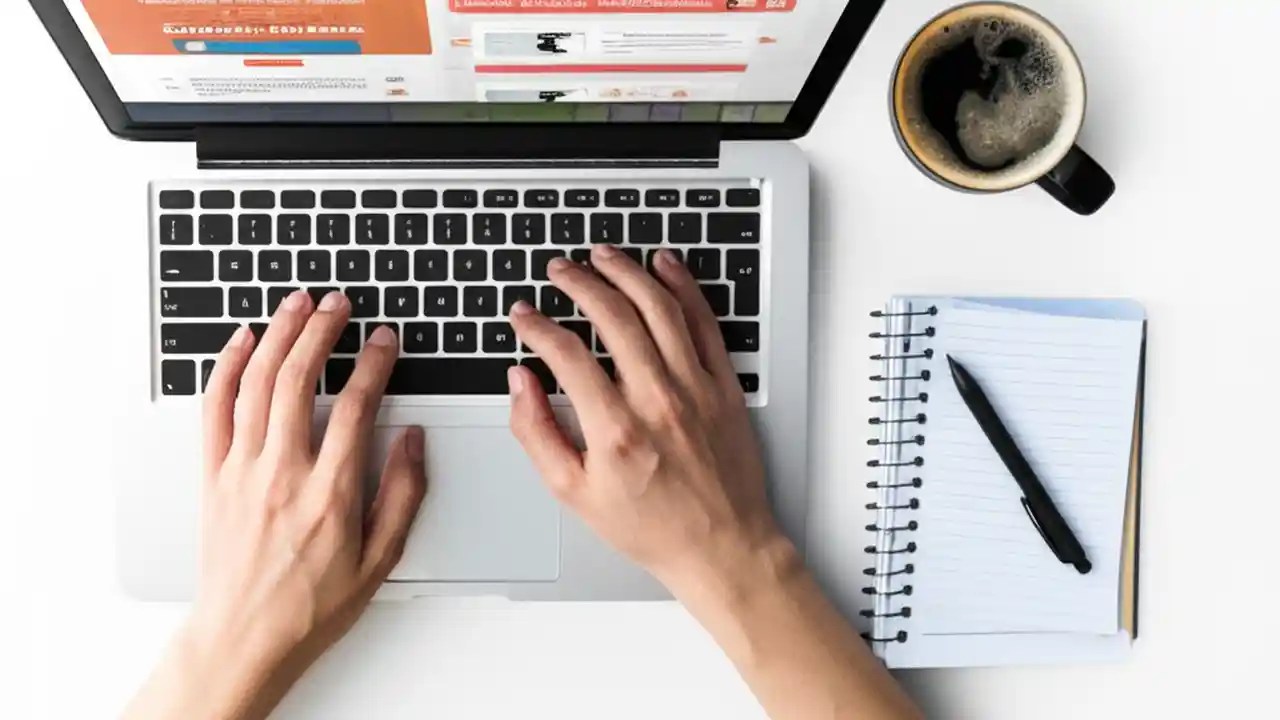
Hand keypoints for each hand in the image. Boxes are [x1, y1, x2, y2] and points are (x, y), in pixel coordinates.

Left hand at [126, 290, 426, 719]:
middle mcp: (282, 474)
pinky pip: (214, 409)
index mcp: (330, 494)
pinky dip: (226, 368)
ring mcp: (242, 471)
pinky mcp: (213, 476)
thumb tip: (412, 441)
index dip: (375, 363)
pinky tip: (241, 342)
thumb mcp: (380, 560)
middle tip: (339, 305)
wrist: (244, 639)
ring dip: (278, 335)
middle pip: (299, 380)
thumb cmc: (311, 606)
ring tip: (296, 304)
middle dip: (322, 330)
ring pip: (256, 384)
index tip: (386, 340)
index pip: (357, 406)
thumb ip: (402, 495)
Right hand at [508, 250, 921, 719]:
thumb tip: (520, 383)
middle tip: (561, 270)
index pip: (566, 354)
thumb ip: (537, 433)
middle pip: (613, 316)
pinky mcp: (724, 386)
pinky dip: (684, 287)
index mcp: (615, 430)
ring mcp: (695, 389)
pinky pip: (704, 323)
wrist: (721, 547)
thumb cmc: (651, 527)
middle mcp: (657, 401)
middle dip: (579, 282)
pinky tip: (664, 267)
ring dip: (628, 272)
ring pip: (660, 308)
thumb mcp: (574, 494)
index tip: (524, 315)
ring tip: (604, 255)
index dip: (537, 326)